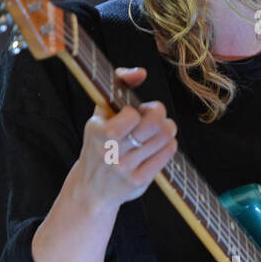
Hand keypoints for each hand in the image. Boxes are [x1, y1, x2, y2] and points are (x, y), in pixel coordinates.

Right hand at [73, 68, 177, 209]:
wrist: (91, 189)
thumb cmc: (99, 144)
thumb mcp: (100, 114)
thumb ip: (118, 85)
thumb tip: (141, 72)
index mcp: (99, 132)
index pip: (132, 115)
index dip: (140, 110)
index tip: (135, 113)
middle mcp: (111, 151)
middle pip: (155, 125)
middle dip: (160, 114)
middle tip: (155, 116)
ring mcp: (126, 168)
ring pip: (165, 139)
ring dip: (167, 129)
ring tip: (159, 130)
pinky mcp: (138, 181)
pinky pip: (166, 155)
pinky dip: (169, 145)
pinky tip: (161, 145)